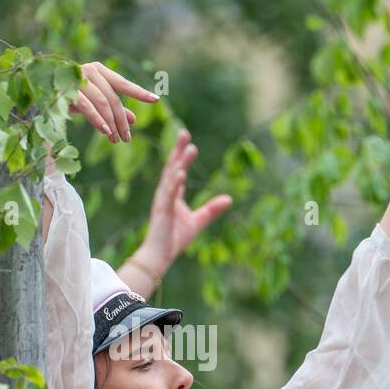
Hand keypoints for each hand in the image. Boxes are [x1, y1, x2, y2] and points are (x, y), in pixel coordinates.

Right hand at [71, 61, 158, 142]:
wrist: (38, 90)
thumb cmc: (69, 95)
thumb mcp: (94, 102)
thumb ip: (114, 108)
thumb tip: (134, 120)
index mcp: (100, 70)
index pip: (123, 83)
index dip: (139, 92)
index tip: (156, 100)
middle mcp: (90, 71)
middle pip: (113, 99)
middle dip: (122, 120)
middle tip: (128, 138)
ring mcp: (78, 79)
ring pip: (102, 103)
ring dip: (111, 123)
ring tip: (117, 139)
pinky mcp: (67, 90)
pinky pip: (87, 106)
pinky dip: (97, 120)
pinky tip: (105, 132)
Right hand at [127, 129, 231, 284]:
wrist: (160, 256)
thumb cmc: (175, 239)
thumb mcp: (199, 222)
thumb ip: (212, 210)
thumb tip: (229, 199)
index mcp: (173, 195)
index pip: (178, 171)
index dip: (183, 156)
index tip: (189, 142)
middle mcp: (166, 194)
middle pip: (172, 167)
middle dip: (178, 150)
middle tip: (184, 132)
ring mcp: (163, 201)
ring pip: (171, 177)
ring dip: (179, 162)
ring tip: (188, 148)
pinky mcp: (162, 211)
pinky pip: (168, 195)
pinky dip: (174, 183)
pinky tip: (180, 173)